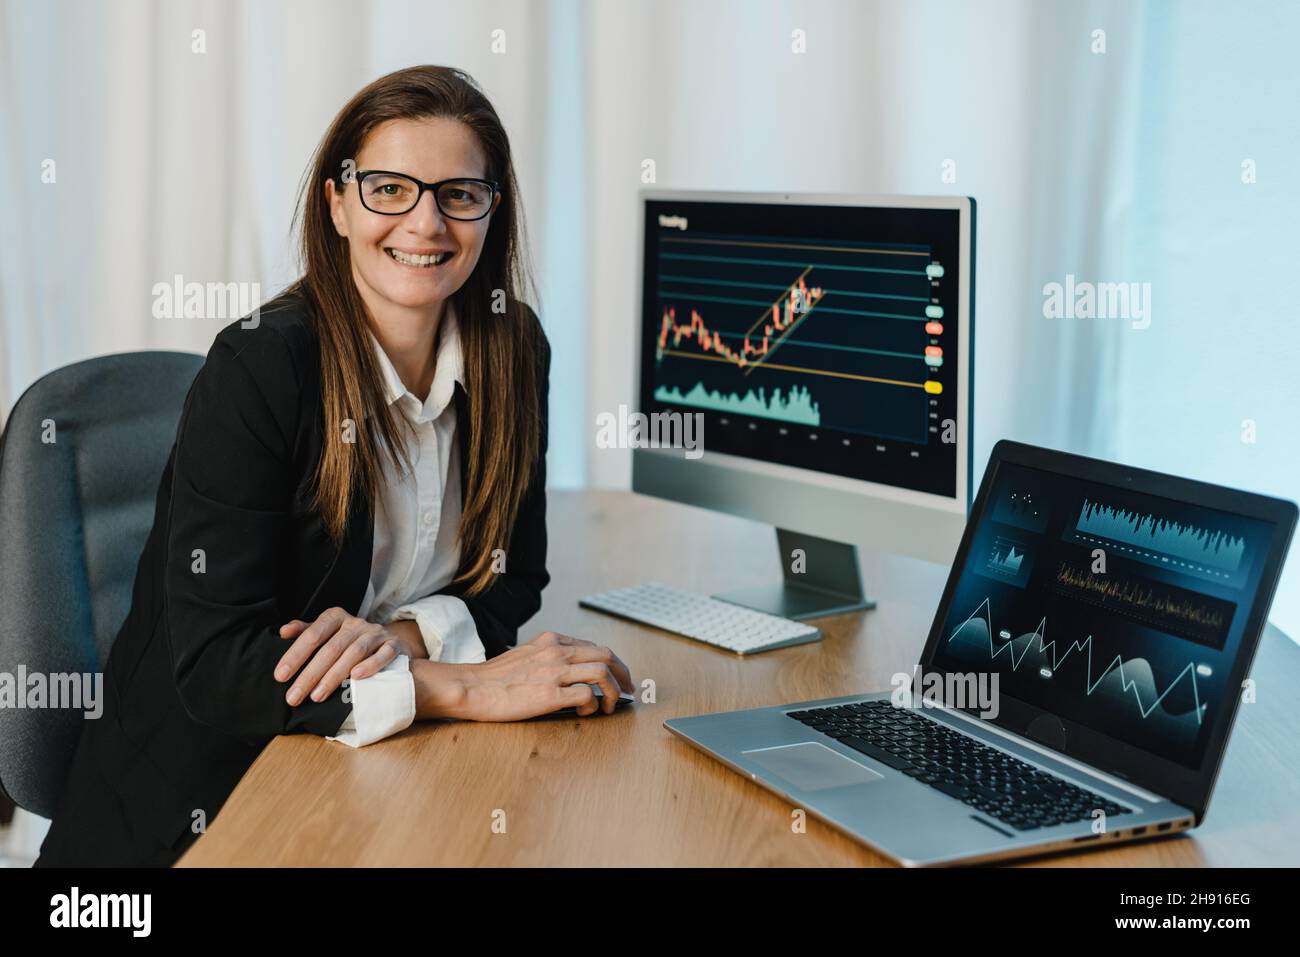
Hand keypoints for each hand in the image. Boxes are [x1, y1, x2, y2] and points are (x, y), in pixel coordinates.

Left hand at [275, 607, 423, 705]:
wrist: (389, 644)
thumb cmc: (350, 641)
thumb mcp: (327, 633)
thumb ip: (306, 632)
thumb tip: (283, 631)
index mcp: (336, 617)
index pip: (313, 635)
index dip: (295, 655)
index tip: (280, 677)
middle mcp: (356, 623)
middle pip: (331, 648)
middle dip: (310, 674)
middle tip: (294, 697)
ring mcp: (376, 633)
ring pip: (354, 652)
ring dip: (334, 676)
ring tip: (317, 696)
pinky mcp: (393, 645)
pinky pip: (383, 654)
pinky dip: (370, 665)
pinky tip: (356, 678)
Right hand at [423, 631, 632, 721]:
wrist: (472, 687)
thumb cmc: (494, 677)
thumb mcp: (525, 655)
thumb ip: (548, 657)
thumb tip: (569, 671)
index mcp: (552, 641)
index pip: (594, 646)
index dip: (612, 662)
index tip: (619, 676)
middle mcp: (557, 651)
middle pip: (606, 655)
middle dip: (624, 674)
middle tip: (629, 690)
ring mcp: (555, 672)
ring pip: (602, 672)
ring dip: (614, 691)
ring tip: (610, 706)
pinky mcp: (550, 694)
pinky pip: (587, 695)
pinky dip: (594, 705)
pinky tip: (588, 713)